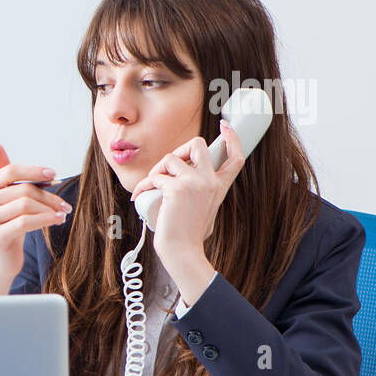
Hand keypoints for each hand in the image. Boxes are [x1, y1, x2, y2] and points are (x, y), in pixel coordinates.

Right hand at [0, 141, 69, 295]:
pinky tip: (57, 221)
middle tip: (64, 203)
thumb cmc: (5, 227)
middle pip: (23, 190)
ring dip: (49, 209)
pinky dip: (46, 220)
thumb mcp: (4, 199)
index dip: (34, 171)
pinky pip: (26, 222)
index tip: (54, 176)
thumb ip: (3, 174)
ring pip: (26, 205)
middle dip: (48, 196)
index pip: (10, 171)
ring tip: (61, 214)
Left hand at [130, 121, 243, 301]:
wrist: (182, 250)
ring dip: (157, 171)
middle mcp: (210, 181)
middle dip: (179, 150)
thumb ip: (201, 188)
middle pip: (197, 144)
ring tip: (153, 188)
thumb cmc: (188, 233)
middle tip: (168, 168)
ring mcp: (195, 182)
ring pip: (170, 158)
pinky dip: (144, 185)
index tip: (225, 125)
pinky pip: (155, 176)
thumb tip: (182, 173)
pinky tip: (140, 196)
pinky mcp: (176, 188)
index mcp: (220, 187)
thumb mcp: (203, 207)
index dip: (231, 138)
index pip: (235, 157)